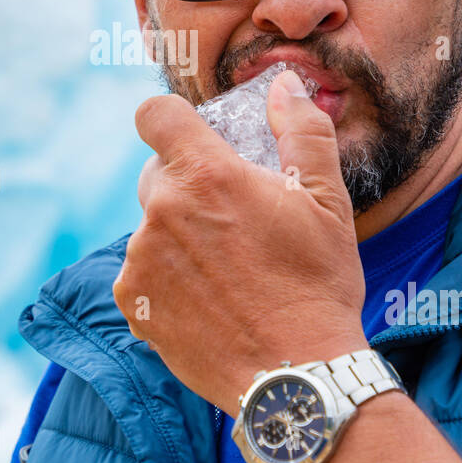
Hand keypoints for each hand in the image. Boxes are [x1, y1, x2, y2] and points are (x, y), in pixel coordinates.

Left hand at [113, 70, 366, 416]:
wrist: (297, 376)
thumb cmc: (318, 285)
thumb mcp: (328, 201)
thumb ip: (302, 132)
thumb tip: (287, 86)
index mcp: (206, 174)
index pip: (154, 114)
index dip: (171, 119)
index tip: (191, 136)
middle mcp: (162, 211)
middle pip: (158, 174)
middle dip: (189, 185)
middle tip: (233, 218)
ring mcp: (141, 260)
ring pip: (153, 227)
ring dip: (179, 235)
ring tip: (228, 270)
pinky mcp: (134, 303)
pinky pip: (142, 272)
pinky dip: (166, 278)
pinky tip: (208, 299)